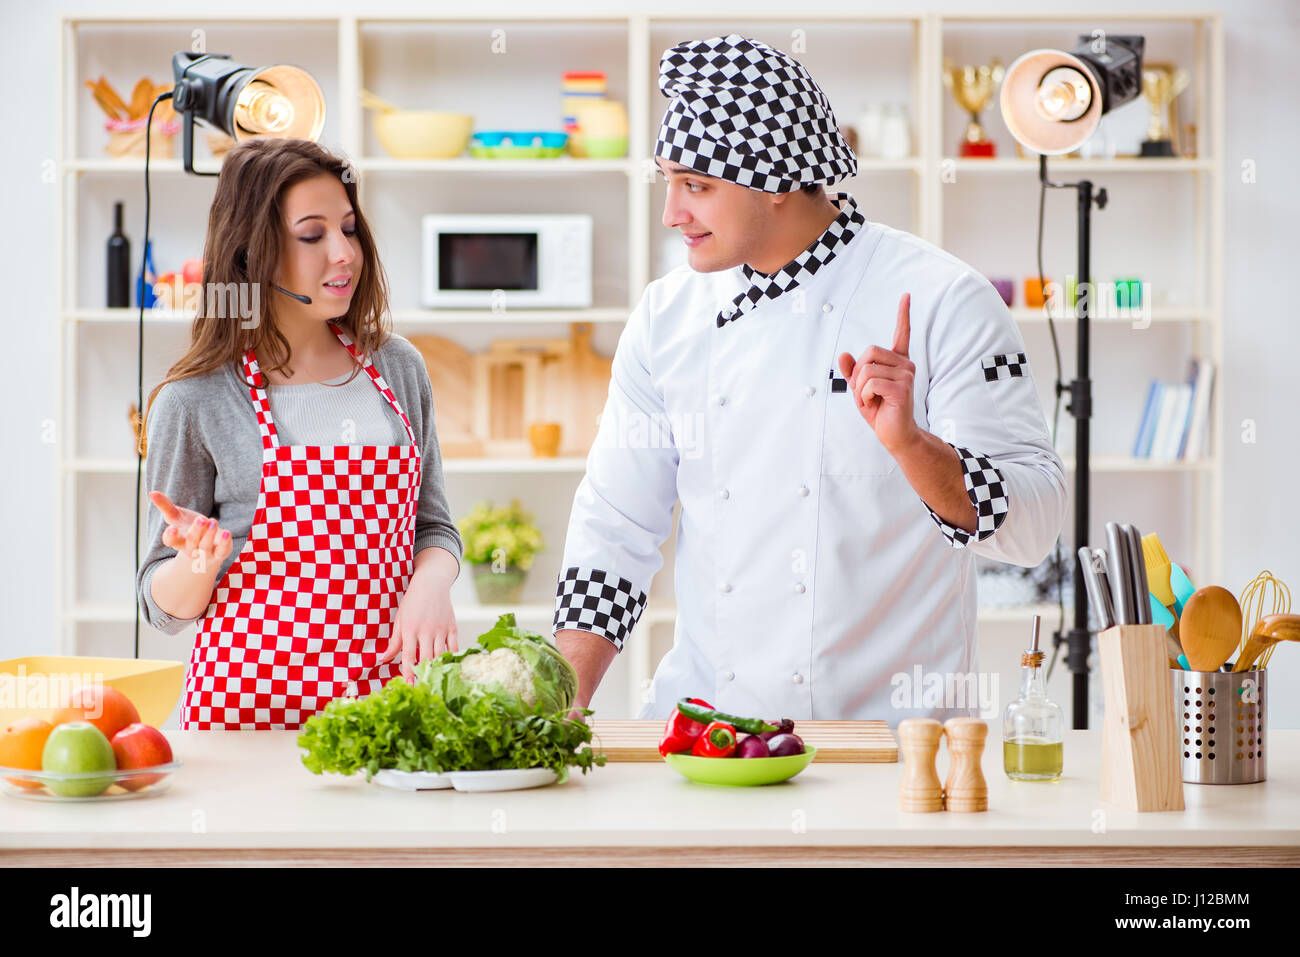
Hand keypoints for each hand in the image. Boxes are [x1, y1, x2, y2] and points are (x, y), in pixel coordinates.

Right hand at [149, 490, 232, 576]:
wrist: (207, 543)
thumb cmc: (188, 527)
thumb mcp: (176, 516)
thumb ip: (165, 505)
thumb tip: (151, 492)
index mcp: (177, 540)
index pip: (170, 541)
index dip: (170, 536)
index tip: (172, 529)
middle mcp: (190, 548)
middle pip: (191, 542)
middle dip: (196, 531)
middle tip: (201, 519)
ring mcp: (204, 553)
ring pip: (205, 546)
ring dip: (210, 534)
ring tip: (213, 521)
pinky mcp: (219, 553)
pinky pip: (222, 551)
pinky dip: (225, 543)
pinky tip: (227, 532)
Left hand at [379, 569, 457, 683]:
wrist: (432, 583)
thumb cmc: (412, 602)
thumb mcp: (400, 620)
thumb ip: (394, 642)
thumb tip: (382, 659)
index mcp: (410, 629)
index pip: (407, 656)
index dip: (408, 673)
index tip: (409, 686)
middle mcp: (426, 630)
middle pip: (425, 658)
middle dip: (423, 675)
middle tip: (422, 688)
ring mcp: (441, 629)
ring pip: (441, 655)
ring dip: (437, 669)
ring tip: (435, 681)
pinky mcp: (452, 627)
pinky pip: (454, 647)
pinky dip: (452, 658)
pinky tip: (449, 667)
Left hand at [837, 292, 919, 454]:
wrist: (895, 434)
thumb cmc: (881, 411)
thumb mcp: (861, 389)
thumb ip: (853, 372)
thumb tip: (843, 354)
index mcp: (898, 362)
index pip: (902, 333)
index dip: (903, 314)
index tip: (906, 295)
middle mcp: (905, 364)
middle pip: (870, 351)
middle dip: (858, 373)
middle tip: (864, 391)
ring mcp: (906, 375)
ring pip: (867, 369)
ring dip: (860, 388)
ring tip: (871, 400)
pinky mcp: (902, 388)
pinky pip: (870, 383)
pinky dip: (864, 396)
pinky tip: (875, 404)